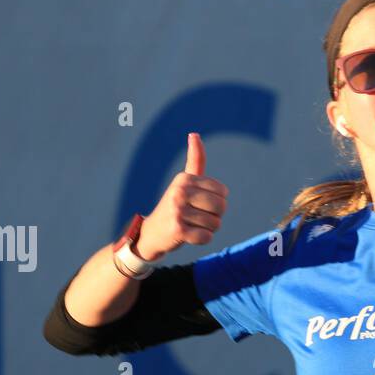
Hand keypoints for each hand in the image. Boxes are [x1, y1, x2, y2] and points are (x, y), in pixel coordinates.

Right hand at [135, 133, 229, 260]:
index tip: (200, 204)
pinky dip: (201, 240)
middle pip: (221, 207)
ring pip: (215, 224)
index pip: (223, 192)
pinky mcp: (178, 229)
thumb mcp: (184, 182)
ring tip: (192, 226)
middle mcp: (180, 191)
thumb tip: (194, 134)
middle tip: (198, 218)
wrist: (151, 233)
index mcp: (185, 179)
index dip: (217, 202)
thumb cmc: (174, 206)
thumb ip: (195, 160)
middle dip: (215, 217)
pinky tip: (188, 236)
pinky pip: (207, 237)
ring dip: (208, 229)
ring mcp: (178, 210)